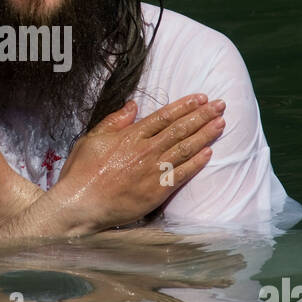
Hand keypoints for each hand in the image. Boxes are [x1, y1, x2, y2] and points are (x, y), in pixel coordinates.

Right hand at [0, 94, 224, 239]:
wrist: (80, 204)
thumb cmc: (82, 172)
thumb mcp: (92, 138)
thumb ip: (114, 120)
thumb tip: (133, 105)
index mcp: (131, 135)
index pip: (165, 116)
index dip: (185, 105)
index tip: (201, 97)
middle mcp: (146, 150)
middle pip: (180, 128)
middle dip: (203, 115)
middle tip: (221, 105)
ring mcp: (153, 170)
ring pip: (186, 148)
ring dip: (206, 134)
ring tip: (221, 123)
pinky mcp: (157, 191)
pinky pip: (183, 174)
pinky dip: (197, 162)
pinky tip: (210, 152)